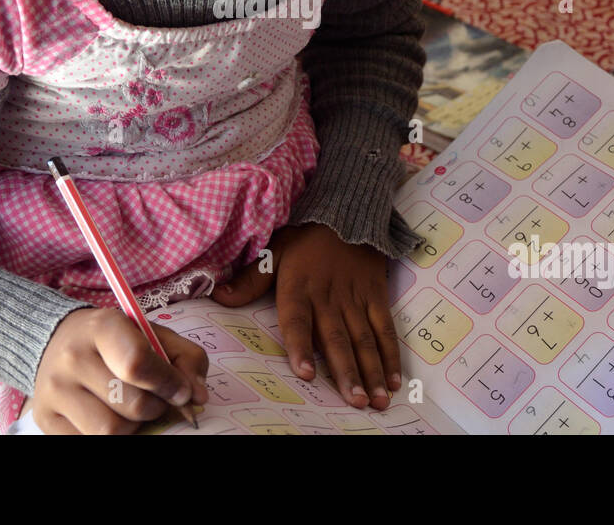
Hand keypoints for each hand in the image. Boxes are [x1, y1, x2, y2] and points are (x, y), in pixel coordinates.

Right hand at [28, 307, 208, 433]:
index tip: (180, 391)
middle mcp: (72, 357)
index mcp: (103, 327)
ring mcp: (54, 391)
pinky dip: (111, 436)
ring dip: (133, 427)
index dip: (167, 384)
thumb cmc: (116, 340)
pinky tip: (110, 416)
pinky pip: (89, 442)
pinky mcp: (46, 418)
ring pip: (111, 431)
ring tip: (132, 410)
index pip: (137, 363)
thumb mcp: (154, 334)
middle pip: (131, 405)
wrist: (58, 342)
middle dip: (155, 408)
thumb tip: (198, 397)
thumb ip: (186, 358)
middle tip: (155, 400)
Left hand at [213, 223, 400, 409]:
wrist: (346, 213)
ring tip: (376, 400)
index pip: (298, 321)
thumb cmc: (305, 237)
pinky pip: (384, 327)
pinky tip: (394, 379)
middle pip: (337, 339)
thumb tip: (219, 297)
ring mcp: (355, 298)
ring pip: (364, 339)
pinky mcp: (376, 296)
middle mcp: (328, 298)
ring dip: (371, 371)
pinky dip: (390, 354)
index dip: (301, 346)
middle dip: (346, 372)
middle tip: (354, 401)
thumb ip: (251, 280)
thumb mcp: (274, 251)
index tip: (306, 372)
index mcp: (299, 288)